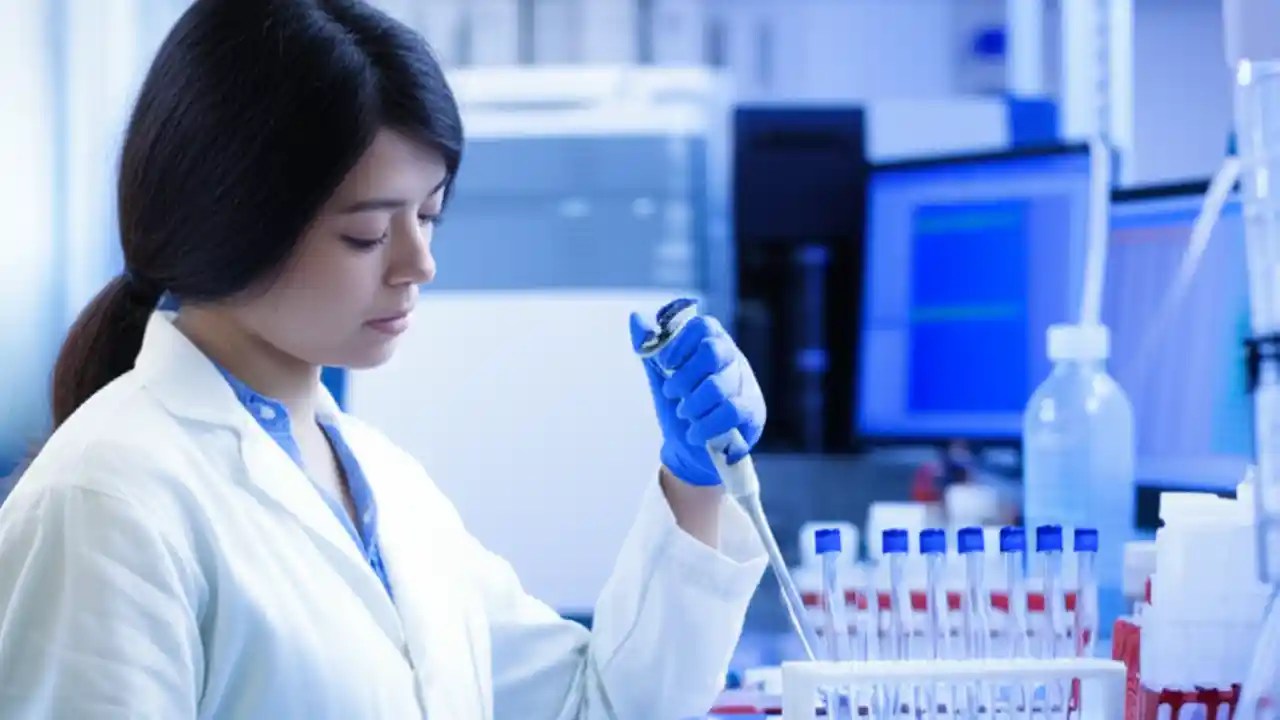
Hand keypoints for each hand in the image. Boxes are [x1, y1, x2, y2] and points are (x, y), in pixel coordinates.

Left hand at [628, 309, 765, 486]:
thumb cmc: (677, 407)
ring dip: (693, 404)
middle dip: (685, 376)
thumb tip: (636, 317)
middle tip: (672, 392)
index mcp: (711, 343)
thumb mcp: (659, 376)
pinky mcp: (752, 412)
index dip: (680, 343)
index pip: (704, 326)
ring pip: (719, 385)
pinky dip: (706, 425)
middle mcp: (732, 359)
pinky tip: (694, 434)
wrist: (689, 450)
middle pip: (713, 351)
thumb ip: (649, 348)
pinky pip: (731, 412)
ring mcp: (745, 385)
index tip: (665, 364)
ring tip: (684, 414)